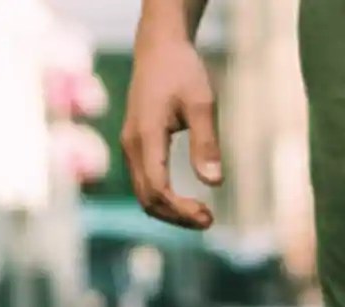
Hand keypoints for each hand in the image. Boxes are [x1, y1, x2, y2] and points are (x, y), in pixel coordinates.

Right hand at [122, 37, 222, 228]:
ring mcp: (131, 146)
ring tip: (202, 216)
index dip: (180, 209)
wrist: (159, 47)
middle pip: (146, 198)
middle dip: (176, 216)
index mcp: (145, 136)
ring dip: (170, 211)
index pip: (157, 187)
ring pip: (143, 194)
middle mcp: (132, 145)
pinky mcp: (136, 145)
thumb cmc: (183, 71)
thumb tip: (214, 182)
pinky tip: (186, 202)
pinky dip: (163, 199)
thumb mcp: (202, 103)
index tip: (208, 217)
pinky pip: (144, 182)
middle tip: (209, 221)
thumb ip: (206, 143)